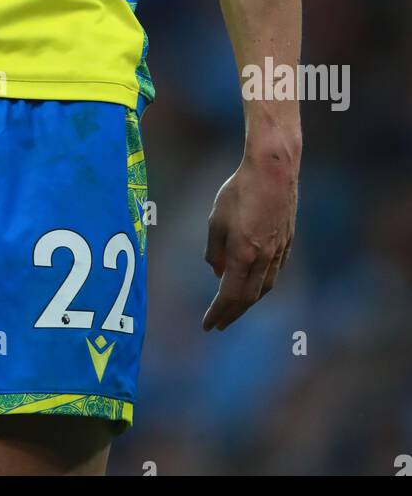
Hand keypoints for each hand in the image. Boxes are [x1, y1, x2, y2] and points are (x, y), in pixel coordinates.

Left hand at [202, 148, 298, 331]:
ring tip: (235, 308)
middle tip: (220, 324)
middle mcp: (265, 259)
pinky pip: (274, 272)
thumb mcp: (216, 220)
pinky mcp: (287, 241)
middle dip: (232, 314)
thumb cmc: (239, 191)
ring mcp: (279, 251)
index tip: (207, 325)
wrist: (273, 171)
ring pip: (265, 287)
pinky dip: (262, 284)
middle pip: (249, 298)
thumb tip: (217, 273)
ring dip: (248, 302)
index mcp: (245, 255)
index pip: (230, 295)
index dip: (218, 312)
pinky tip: (255, 283)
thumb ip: (215, 250)